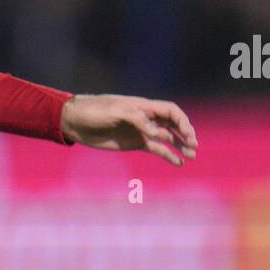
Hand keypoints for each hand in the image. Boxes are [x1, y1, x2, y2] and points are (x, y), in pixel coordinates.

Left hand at [60, 94, 196, 166]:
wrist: (76, 122)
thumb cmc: (95, 111)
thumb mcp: (115, 111)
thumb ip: (137, 120)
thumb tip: (157, 133)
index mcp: (143, 106)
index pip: (171, 111)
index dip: (182, 121)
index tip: (187, 134)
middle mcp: (146, 118)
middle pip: (173, 124)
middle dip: (186, 134)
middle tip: (193, 146)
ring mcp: (141, 131)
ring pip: (167, 138)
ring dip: (180, 146)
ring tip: (192, 156)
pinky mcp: (135, 143)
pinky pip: (156, 149)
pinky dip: (168, 156)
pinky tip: (178, 163)